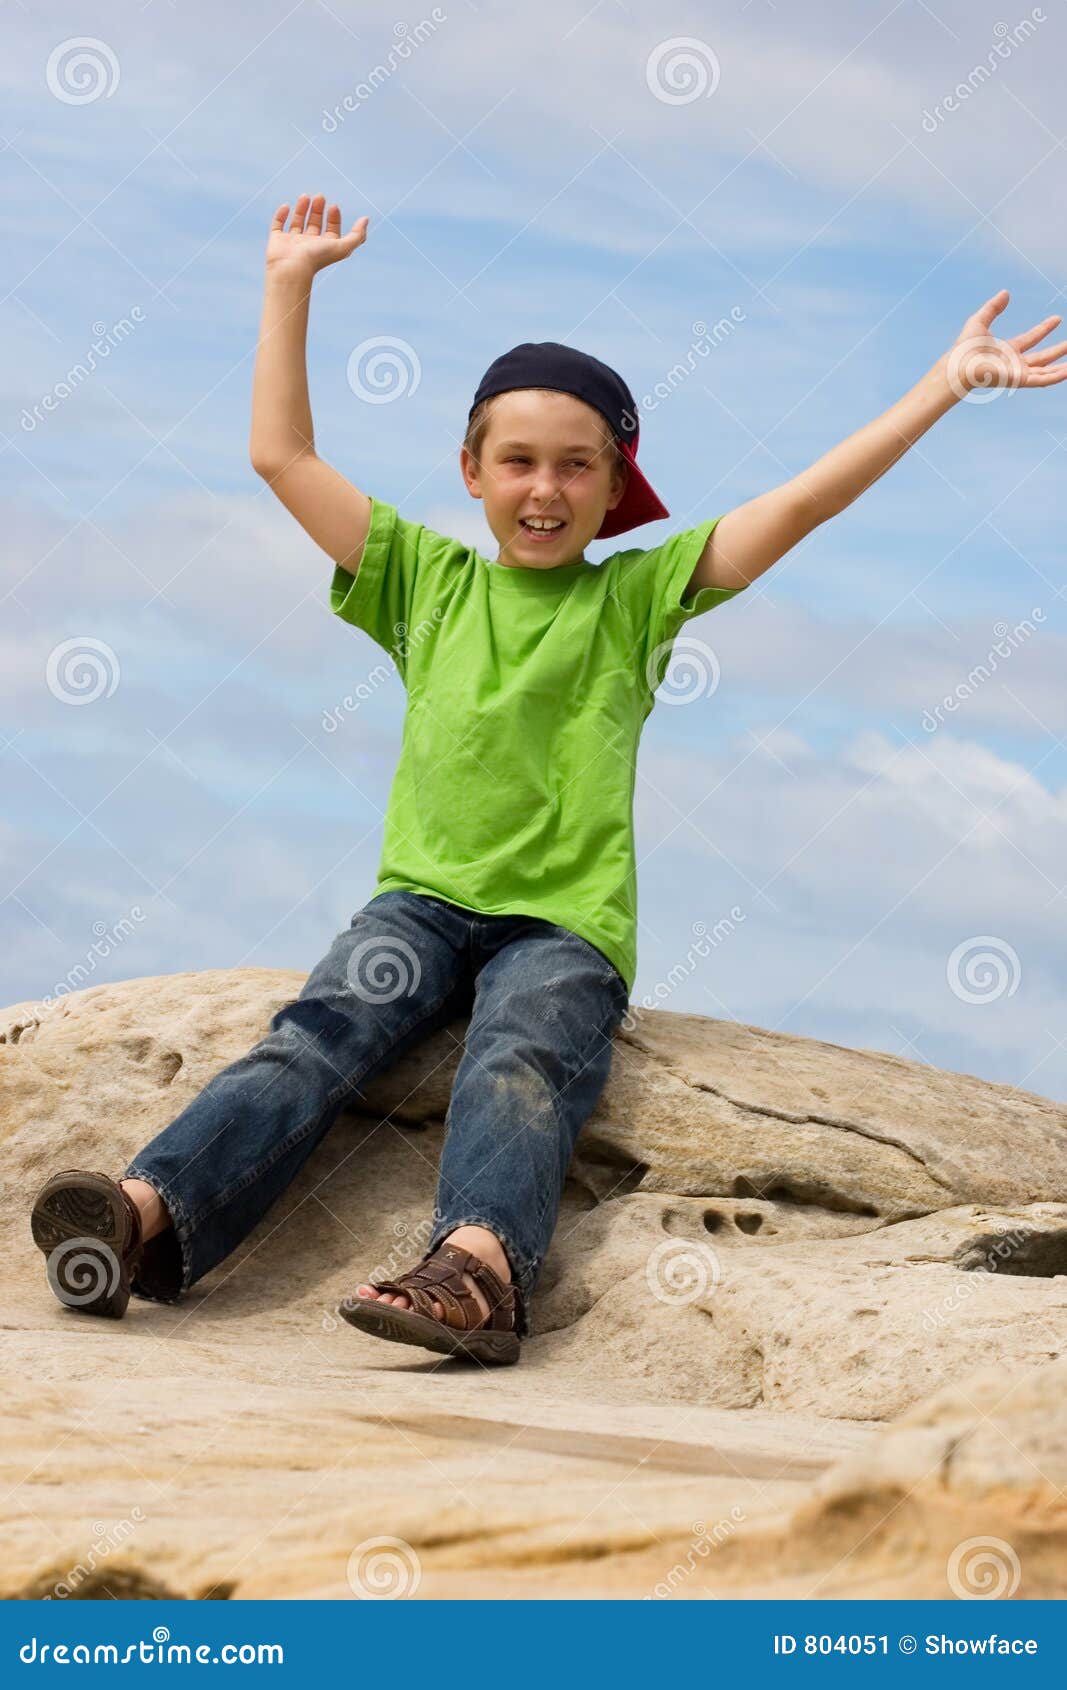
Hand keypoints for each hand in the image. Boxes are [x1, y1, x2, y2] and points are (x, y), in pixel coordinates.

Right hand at [266, 193, 368, 279]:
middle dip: (318, 210)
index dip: (334, 218)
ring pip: (298, 223)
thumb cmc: (318, 258)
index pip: (331, 231)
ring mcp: (292, 243)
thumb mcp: (343, 247)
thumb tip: (366, 219)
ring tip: (306, 196)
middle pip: (315, 225)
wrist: (292, 269)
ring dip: (302, 209)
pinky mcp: (277, 241)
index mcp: (324, 248)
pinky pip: (278, 226)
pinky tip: (286, 206)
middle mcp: (308, 245)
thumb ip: (357, 235)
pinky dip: (281, 215)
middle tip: (320, 196)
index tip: (334, 206)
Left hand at [944, 289, 1066, 399]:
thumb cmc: (964, 348)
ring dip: (1063, 365)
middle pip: (1042, 358)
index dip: (1044, 329)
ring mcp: (1018, 374)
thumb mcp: (980, 320)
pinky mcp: (1020, 381)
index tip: (1057, 319)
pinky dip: (1057, 376)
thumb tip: (1005, 293)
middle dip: (1058, 350)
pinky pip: (1043, 380)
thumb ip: (993, 307)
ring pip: (1046, 371)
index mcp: (1007, 351)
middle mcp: (1015, 364)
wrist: (959, 365)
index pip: (1031, 339)